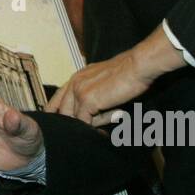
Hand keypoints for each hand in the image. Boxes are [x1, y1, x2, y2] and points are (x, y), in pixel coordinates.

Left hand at [47, 26, 184, 122]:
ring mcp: (79, 91)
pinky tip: (108, 123)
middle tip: (94, 128)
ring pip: (74, 118)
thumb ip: (94, 95)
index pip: (58, 99)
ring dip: (90, 124)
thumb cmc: (128, 73)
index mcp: (77, 77)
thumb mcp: (104, 81)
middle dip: (73, 123)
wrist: (137, 66)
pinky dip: (96, 126)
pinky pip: (85, 121)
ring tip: (106, 121)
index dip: (57, 112)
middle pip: (62, 111)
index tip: (60, 123)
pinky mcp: (87, 100)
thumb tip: (90, 116)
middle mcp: (74, 82)